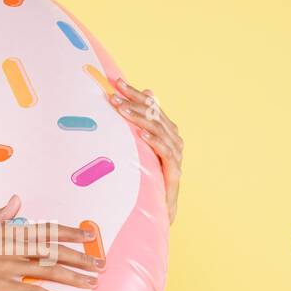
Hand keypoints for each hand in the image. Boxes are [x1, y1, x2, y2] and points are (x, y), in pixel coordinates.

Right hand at [0, 194, 104, 290]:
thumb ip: (0, 216)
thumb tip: (16, 200)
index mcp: (9, 233)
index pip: (47, 230)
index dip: (71, 232)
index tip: (90, 235)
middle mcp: (12, 248)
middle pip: (55, 251)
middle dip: (81, 257)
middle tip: (101, 264)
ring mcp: (8, 267)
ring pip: (49, 271)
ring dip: (74, 277)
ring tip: (93, 283)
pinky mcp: (2, 286)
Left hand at [108, 77, 182, 224]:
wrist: (160, 209)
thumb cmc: (150, 176)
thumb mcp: (143, 147)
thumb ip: (144, 122)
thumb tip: (148, 92)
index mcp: (166, 131)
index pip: (151, 106)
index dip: (134, 93)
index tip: (116, 81)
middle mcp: (174, 140)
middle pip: (155, 114)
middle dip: (133, 102)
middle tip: (114, 94)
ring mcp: (176, 155)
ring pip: (158, 130)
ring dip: (139, 118)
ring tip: (121, 110)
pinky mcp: (174, 171)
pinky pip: (165, 152)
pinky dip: (154, 141)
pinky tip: (142, 134)